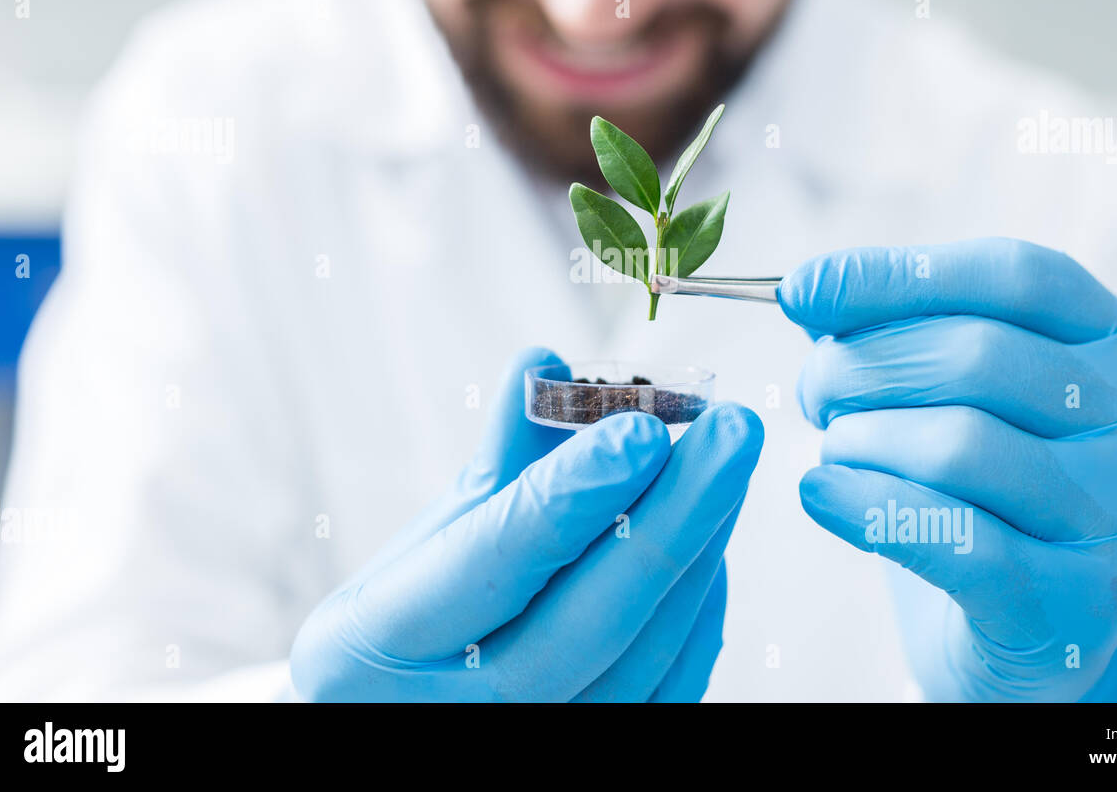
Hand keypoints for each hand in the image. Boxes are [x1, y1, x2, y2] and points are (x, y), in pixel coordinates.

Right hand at [289, 347, 762, 701]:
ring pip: (642, 660)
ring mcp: (532, 746)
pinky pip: (666, 694)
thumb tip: (548, 363)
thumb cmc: (403, 626)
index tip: (640, 428)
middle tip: (731, 432)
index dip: (572, 494)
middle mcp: (458, 713)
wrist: (393, 715)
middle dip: (673, 518)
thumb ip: (498, 462)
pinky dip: (697, 615)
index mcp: (385, 641)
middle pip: (589, 621)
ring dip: (697, 555)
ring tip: (727, 468)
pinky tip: (711, 543)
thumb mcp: (423, 541)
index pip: (495, 561)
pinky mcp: (593, 755)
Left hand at [779, 238, 1116, 700]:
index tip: (802, 291)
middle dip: (863, 366)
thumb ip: (891, 334)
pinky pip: (955, 538)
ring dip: (861, 439)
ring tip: (833, 451)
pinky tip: (820, 494)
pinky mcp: (1078, 602)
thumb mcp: (953, 396)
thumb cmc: (979, 492)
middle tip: (814, 394)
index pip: (1016, 276)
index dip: (897, 275)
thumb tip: (809, 289)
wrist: (1025, 636)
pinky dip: (866, 506)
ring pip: (962, 445)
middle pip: (979, 356)